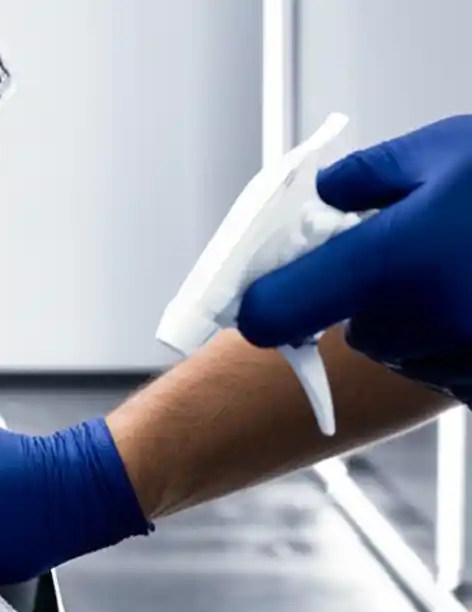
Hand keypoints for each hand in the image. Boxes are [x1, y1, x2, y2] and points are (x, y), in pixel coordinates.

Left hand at [238, 115, 471, 402]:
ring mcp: (461, 359)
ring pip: (402, 348)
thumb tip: (319, 197)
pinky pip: (449, 365)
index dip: (257, 303)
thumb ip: (362, 176)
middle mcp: (418, 323)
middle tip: (414, 248)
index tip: (256, 293)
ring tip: (470, 267)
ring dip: (416, 318)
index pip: (272, 311)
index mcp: (386, 264)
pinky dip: (458, 339)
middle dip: (366, 294)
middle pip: (349, 329)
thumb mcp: (442, 152)